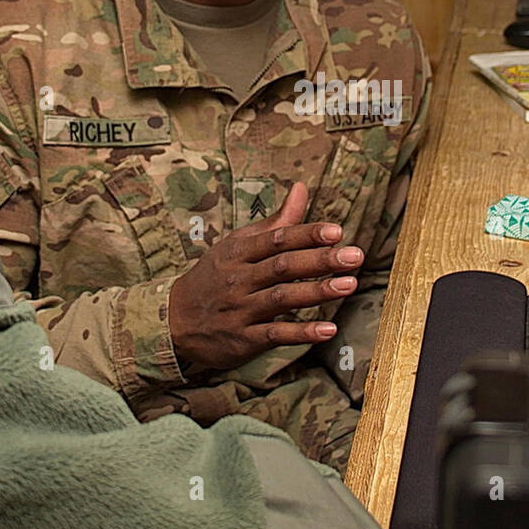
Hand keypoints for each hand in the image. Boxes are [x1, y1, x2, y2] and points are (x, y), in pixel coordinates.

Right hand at [167, 182, 360, 369]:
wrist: (174, 320)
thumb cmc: (215, 277)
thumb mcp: (238, 245)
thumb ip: (275, 222)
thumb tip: (302, 188)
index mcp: (238, 252)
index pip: (276, 239)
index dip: (306, 234)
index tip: (336, 231)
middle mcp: (239, 279)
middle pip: (283, 267)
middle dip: (320, 260)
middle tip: (354, 256)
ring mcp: (240, 310)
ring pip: (281, 298)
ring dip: (317, 292)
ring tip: (348, 284)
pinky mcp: (243, 339)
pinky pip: (275, 335)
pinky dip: (301, 333)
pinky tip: (327, 329)